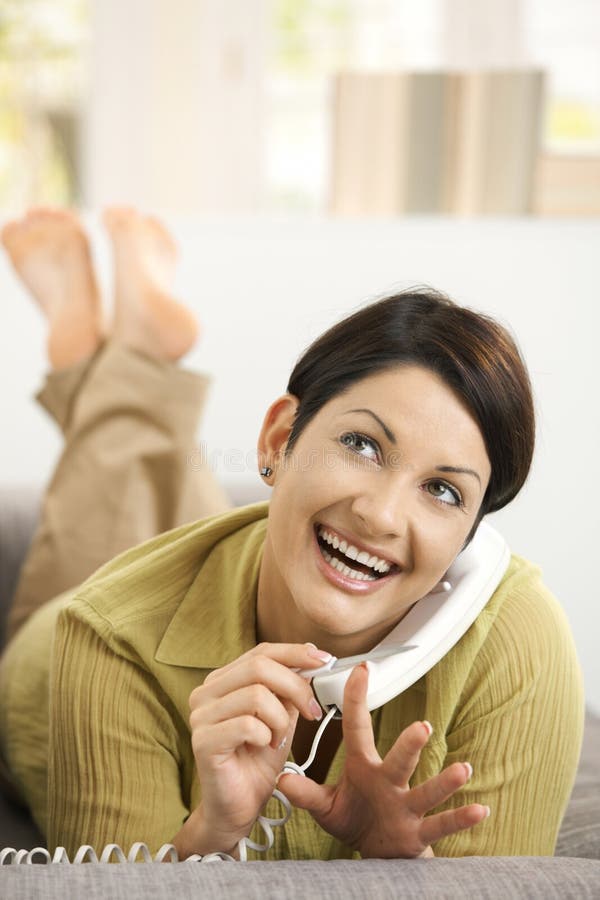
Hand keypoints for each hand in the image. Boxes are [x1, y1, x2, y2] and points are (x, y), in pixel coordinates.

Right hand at [188, 642, 327, 851]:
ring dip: (281, 719)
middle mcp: (205, 693)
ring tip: (279, 738)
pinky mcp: (203, 741)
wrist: (238, 808)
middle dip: (296, 687)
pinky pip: (248, 724)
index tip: (324, 660)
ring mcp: (200, 716)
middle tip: (312, 711)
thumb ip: (289, 689)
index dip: (295, 653)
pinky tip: (265, 748)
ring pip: (257, 695)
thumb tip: (311, 657)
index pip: (261, 652)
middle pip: (260, 667)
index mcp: (222, 681)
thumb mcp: (280, 717)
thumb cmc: (257, 762)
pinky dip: (267, 736)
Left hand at [278, 662, 489, 857]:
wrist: (379, 854)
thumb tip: (280, 778)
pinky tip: (480, 809)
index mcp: (364, 767)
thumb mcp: (326, 807)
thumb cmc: (356, 819)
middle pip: (400, 759)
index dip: (357, 698)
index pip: (359, 728)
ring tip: (462, 769)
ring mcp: (407, 806)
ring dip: (444, 781)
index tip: (360, 667)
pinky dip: (461, 818)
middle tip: (421, 726)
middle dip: (410, 744)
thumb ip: (306, 793)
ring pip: (426, 791)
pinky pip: (441, 825)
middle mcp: (389, 781)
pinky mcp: (418, 833)